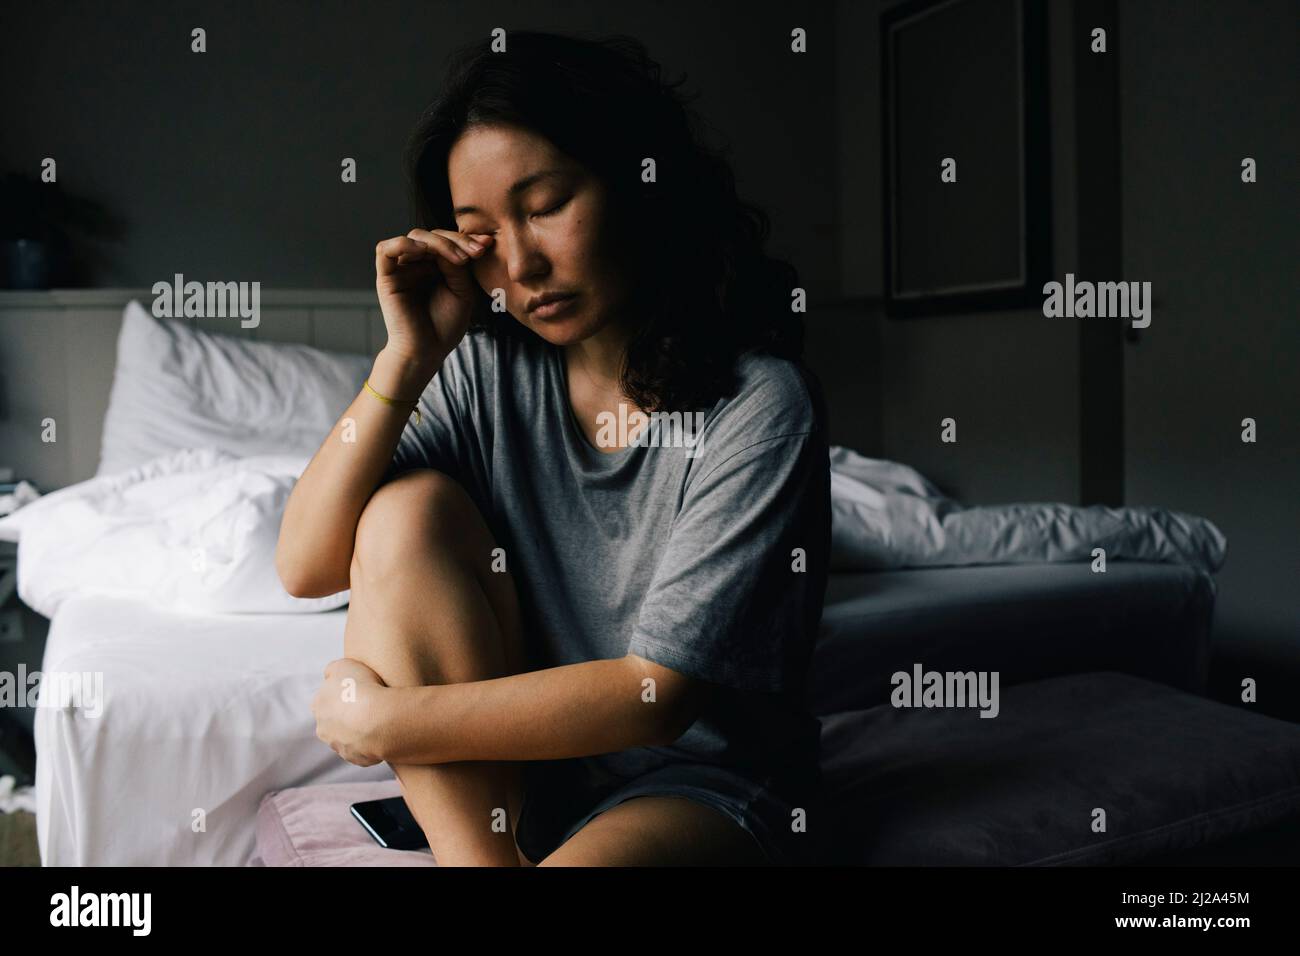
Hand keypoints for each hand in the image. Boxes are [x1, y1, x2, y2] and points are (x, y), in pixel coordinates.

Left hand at [312, 658, 390, 766]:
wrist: (378, 719)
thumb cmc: (362, 689)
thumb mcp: (343, 665)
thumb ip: (333, 670)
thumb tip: (330, 675)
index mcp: (319, 706)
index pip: (325, 700)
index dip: (341, 695)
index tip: (357, 691)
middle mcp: (323, 728)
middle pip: (334, 721)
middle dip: (348, 715)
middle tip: (368, 706)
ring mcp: (339, 746)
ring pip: (348, 737)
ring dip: (359, 730)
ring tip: (379, 720)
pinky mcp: (355, 758)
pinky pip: (363, 750)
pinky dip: (371, 742)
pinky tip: (383, 732)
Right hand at [374, 228, 494, 369]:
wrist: (426, 351)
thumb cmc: (445, 325)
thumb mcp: (461, 291)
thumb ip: (456, 266)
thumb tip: (450, 243)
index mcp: (435, 266)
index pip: (448, 241)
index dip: (466, 239)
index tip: (488, 244)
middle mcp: (417, 264)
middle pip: (433, 235)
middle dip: (457, 241)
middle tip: (476, 252)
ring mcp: (401, 269)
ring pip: (415, 237)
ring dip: (439, 243)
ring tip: (459, 259)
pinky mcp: (386, 277)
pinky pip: (385, 249)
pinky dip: (404, 244)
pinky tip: (424, 251)